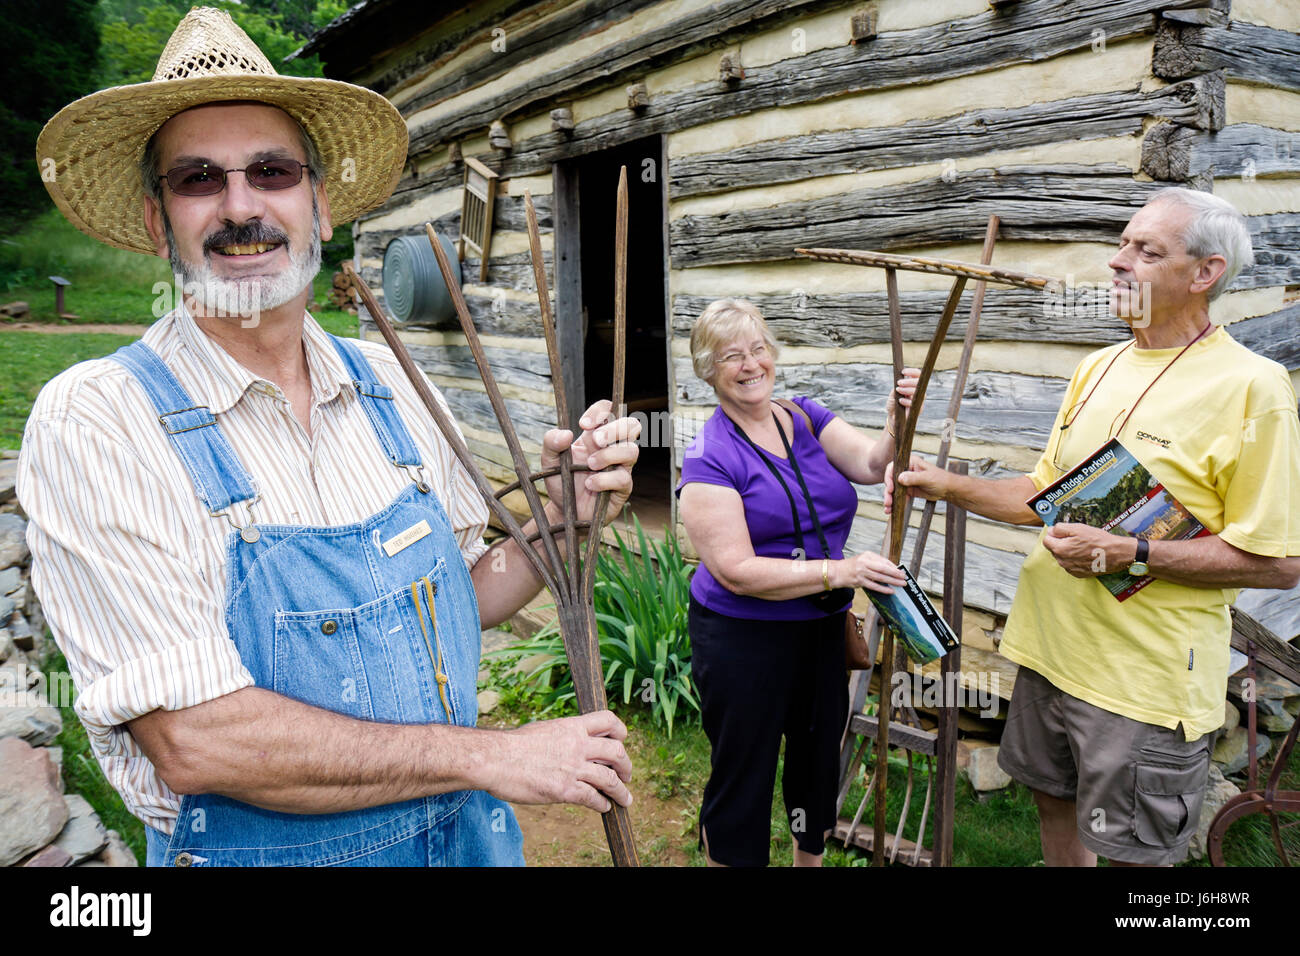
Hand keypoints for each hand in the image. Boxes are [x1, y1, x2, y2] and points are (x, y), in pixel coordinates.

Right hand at [490, 710, 632, 812]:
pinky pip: (593, 798)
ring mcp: (573, 768)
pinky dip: (602, 804)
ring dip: (621, 791)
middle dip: (626, 765)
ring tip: (624, 799)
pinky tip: (603, 807)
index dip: (620, 730)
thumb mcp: (542, 729)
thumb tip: (567, 740)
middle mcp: (578, 745)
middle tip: (626, 774)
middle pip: (617, 751)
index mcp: (572, 726)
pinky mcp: (565, 790)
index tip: (622, 739)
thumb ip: (561, 735)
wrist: (495, 758)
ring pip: (610, 779)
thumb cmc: (512, 745)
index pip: (608, 721)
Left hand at [541, 400, 641, 524]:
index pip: (609, 411)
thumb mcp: (549, 460)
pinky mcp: (623, 488)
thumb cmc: (561, 482)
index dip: (600, 411)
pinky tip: (589, 484)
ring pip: (632, 450)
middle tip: (594, 440)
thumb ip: (551, 443)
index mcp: (595, 436)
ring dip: (609, 455)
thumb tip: (565, 433)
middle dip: (614, 429)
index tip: (583, 424)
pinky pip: (623, 478)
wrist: (564, 512)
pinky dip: (604, 479)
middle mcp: (612, 448)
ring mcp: (620, 467)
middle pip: (631, 425)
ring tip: (590, 465)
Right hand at [836, 552, 906, 593]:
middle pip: (883, 568)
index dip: (894, 567)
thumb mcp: (863, 560)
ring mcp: (861, 572)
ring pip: (880, 577)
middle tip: (904, 577)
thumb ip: (876, 563)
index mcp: (867, 555)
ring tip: (901, 584)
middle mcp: (864, 562)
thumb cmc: (852, 566)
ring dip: (892, 581)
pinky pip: (874, 586)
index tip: (901, 571)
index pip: (884, 561)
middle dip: (895, 573)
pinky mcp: (859, 581)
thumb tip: (891, 569)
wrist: (836, 572)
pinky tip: (890, 590)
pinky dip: (883, 589)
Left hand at [883, 366, 920, 421]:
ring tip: (898, 390)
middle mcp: (918, 391)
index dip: (912, 371)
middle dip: (908, 381)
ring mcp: (919, 399)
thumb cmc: (893, 404)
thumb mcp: (893, 394)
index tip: (903, 372)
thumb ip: (896, 387)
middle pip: (919, 381)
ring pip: (918, 391)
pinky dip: (907, 401)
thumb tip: (899, 381)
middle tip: (899, 383)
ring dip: (907, 389)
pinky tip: (900, 401)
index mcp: (912, 385)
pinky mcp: (919, 409)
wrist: (893, 417)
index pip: (917, 375)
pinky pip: (916, 402)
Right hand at [883, 454, 943, 514]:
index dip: (889, 478)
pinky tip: (891, 510)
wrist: (948, 490)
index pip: (893, 467)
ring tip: (888, 508)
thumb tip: (899, 478)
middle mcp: (906, 470)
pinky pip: (898, 496)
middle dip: (888, 492)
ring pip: (893, 490)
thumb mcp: (927, 478)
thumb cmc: (940, 480)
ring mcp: (906, 481)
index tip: (891, 488)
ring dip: (890, 499)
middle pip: (891, 480)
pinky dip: (895, 503)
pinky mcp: (908, 490)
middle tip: (888, 501)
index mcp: (910, 463)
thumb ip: (913, 477)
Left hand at [1041, 523, 1132, 577]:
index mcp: (1059, 549)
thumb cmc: (1097, 540)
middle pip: (1054, 549)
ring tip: (1083, 546)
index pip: (1046, 541)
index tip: (1062, 532)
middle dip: (1061, 543)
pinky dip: (1075, 559)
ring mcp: (1070, 569)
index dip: (1054, 534)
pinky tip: (1085, 555)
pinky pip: (1071, 564)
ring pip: (1062, 557)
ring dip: (1068, 551)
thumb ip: (1059, 529)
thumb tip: (1051, 531)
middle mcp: (1062, 561)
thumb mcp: (1077, 528)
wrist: (1115, 554)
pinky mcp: (1078, 574)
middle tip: (1076, 538)